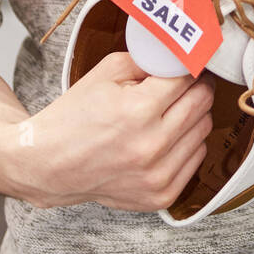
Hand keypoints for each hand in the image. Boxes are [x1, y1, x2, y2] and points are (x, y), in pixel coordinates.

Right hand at [2, 51, 213, 211]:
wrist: (49, 164)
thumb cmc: (74, 116)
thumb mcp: (106, 72)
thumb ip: (148, 59)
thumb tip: (180, 57)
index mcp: (138, 111)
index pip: (186, 78)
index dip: (188, 67)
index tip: (187, 64)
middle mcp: (151, 146)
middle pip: (202, 103)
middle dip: (196, 87)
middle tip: (186, 82)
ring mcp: (157, 175)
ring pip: (204, 130)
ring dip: (193, 115)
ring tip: (172, 110)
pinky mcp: (160, 196)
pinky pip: (196, 159)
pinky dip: (188, 143)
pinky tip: (169, 135)